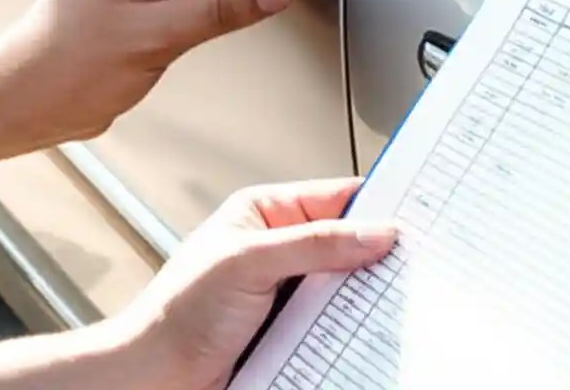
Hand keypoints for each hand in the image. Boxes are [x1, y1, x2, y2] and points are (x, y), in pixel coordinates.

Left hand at [117, 178, 396, 389]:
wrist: (155, 378)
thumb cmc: (178, 314)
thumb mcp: (248, 262)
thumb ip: (313, 243)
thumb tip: (373, 231)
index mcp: (266, 212)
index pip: (337, 198)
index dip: (378, 205)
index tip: (414, 217)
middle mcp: (281, 248)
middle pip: (349, 243)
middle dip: (376, 255)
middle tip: (411, 263)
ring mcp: (289, 291)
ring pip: (347, 286)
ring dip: (364, 296)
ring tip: (391, 299)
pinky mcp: (294, 328)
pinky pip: (336, 322)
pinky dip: (352, 327)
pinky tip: (366, 329)